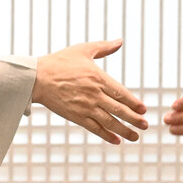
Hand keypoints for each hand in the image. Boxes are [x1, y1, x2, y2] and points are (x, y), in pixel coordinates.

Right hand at [33, 39, 147, 143]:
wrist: (37, 78)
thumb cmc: (59, 62)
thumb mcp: (82, 50)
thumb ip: (103, 47)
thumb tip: (120, 41)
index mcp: (98, 77)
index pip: (121, 93)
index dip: (134, 102)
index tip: (143, 109)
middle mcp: (94, 94)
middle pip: (119, 109)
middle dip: (134, 119)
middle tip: (145, 125)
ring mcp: (85, 107)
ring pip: (109, 122)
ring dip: (124, 130)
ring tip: (135, 137)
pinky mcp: (75, 116)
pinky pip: (94, 128)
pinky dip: (106, 135)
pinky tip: (116, 140)